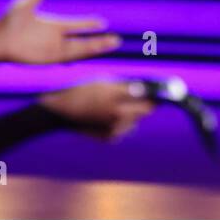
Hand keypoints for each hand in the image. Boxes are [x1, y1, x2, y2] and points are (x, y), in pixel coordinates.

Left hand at [0, 0, 120, 63]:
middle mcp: (56, 38)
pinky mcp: (48, 58)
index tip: (102, 22)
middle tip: (116, 39)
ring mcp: (53, 49)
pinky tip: (91, 55)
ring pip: (80, 49)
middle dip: (99, 40)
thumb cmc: (9, 21)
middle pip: (83, 39)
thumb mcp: (23, 5)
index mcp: (53, 24)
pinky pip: (69, 57)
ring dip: (96, 48)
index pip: (76, 24)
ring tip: (112, 45)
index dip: (89, 23)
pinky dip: (81, 55)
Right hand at [38, 80, 154, 141]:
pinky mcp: (109, 138)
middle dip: (146, 104)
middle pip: (146, 111)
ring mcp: (114, 128)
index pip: (148, 97)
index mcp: (117, 95)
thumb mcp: (104, 81)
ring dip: (132, 114)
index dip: (155, 94)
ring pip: (135, 121)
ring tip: (115, 107)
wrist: (60, 112)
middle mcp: (117, 113)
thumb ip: (127, 84)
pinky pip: (124, 129)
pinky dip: (120, 123)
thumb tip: (148, 87)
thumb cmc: (82, 90)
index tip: (158, 91)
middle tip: (142, 98)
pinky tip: (107, 117)